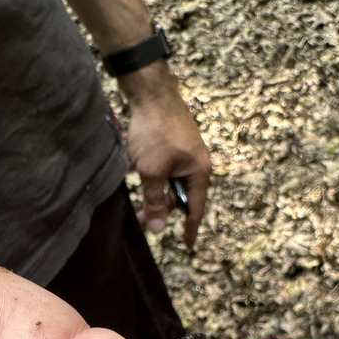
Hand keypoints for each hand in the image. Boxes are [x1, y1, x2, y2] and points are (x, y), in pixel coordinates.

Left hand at [120, 61, 211, 248]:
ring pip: (172, 183)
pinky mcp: (175, 144)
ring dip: (156, 193)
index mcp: (199, 172)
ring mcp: (186, 153)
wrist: (151, 92)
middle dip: (163, 209)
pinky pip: (168, 170)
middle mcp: (197, 164)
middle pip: (182, 196)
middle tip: (143, 219)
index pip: (196, 208)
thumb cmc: (155, 131)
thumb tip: (158, 229)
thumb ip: (155, 201)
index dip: (190, 228)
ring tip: (138, 200)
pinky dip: (156, 179)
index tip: (186, 246)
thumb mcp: (152, 171)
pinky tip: (141, 176)